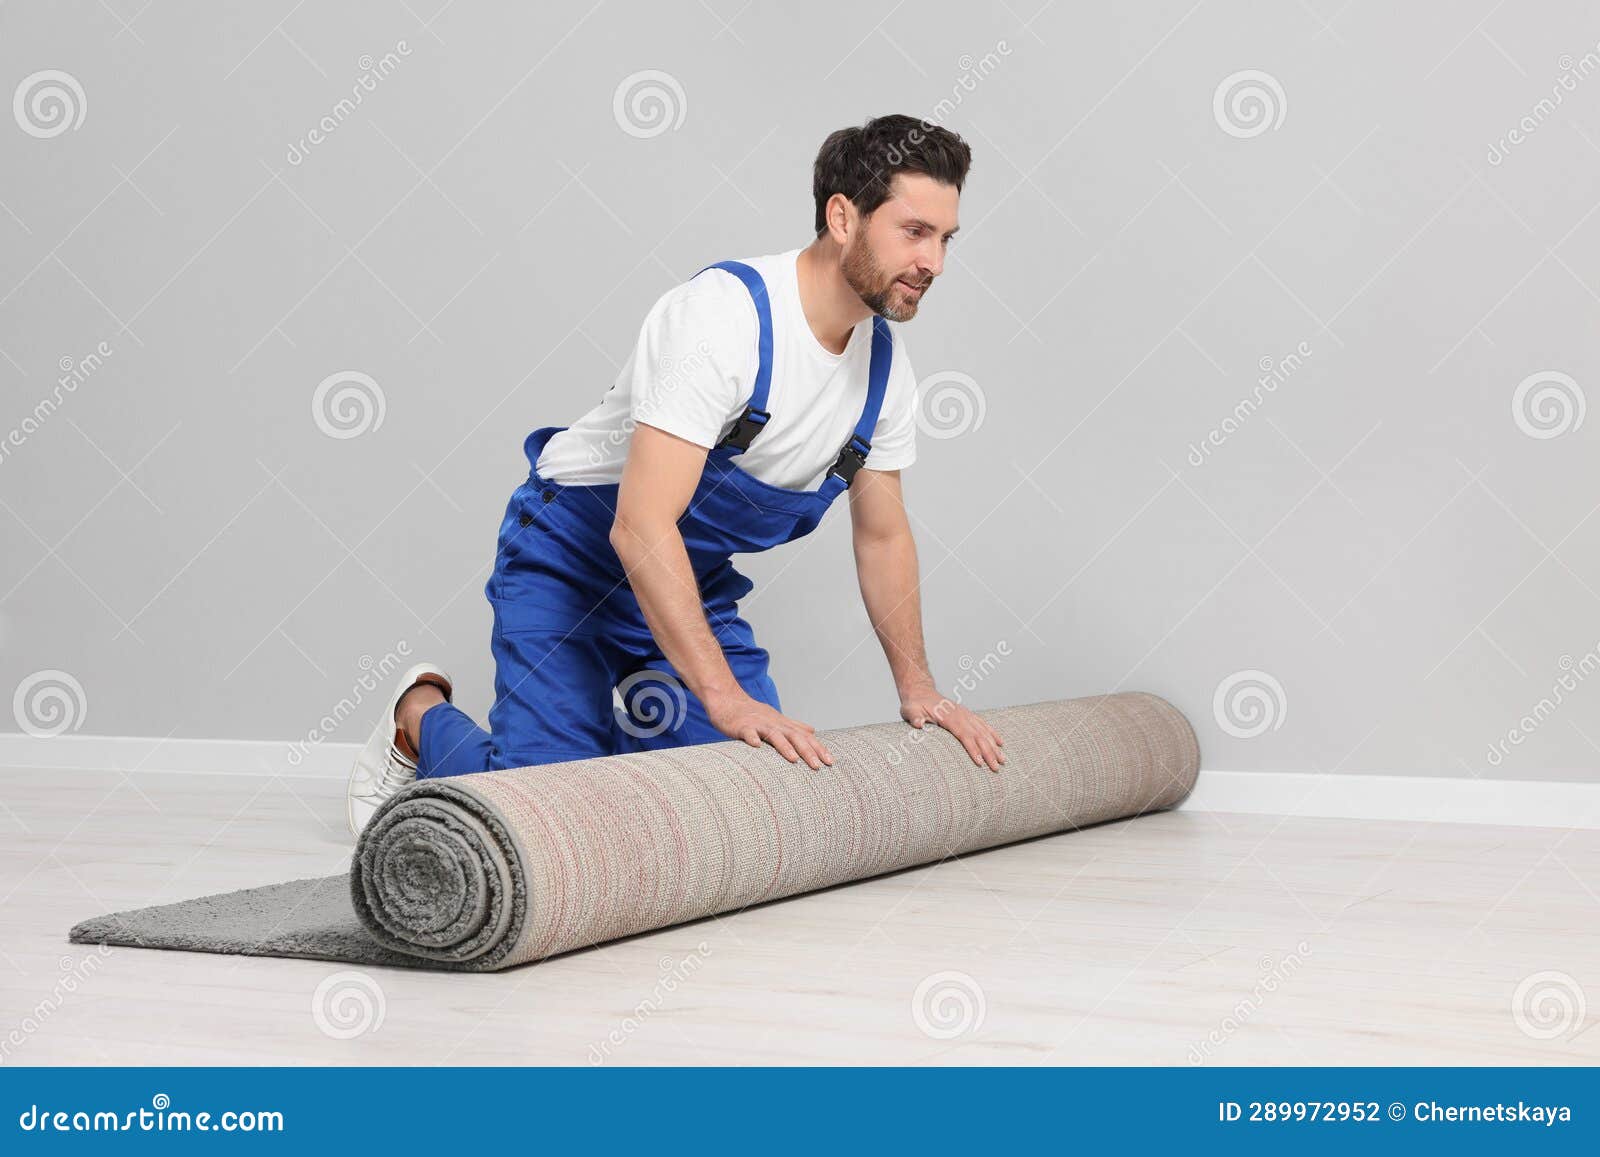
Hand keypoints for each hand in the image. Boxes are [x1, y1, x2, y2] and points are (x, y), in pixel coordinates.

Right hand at [706, 691, 834, 769]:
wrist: (728, 700)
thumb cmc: (753, 714)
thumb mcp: (777, 719)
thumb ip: (794, 726)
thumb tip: (812, 731)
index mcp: (784, 724)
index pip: (805, 737)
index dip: (818, 748)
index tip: (831, 762)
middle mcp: (774, 723)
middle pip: (794, 737)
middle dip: (807, 751)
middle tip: (818, 766)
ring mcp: (758, 724)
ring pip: (774, 735)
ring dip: (784, 746)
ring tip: (794, 759)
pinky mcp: (742, 726)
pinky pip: (748, 732)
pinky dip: (752, 738)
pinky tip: (756, 746)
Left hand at [899, 687, 1005, 771]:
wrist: (920, 691)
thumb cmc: (914, 704)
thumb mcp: (909, 710)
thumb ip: (914, 717)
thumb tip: (918, 724)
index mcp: (948, 716)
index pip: (964, 735)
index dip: (973, 749)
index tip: (980, 763)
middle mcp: (961, 715)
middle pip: (978, 735)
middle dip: (989, 752)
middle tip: (997, 768)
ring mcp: (965, 714)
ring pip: (983, 731)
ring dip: (994, 746)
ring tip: (1003, 760)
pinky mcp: (967, 715)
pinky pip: (983, 725)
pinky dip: (992, 734)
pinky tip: (1000, 743)